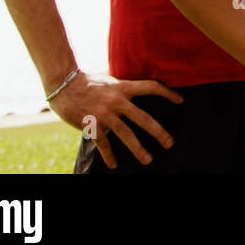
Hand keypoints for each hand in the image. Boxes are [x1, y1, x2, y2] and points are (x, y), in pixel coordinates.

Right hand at [48, 71, 182, 169]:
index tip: (181, 100)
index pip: (152, 87)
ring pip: (125, 133)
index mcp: (124, 87)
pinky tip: (114, 164)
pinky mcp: (90, 123)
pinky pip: (103, 143)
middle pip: (143, 117)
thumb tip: (136, 90)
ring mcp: (104, 113)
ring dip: (137, 148)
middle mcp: (117, 100)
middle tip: (169, 143)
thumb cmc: (88, 81)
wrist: (64, 83)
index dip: (168, 92)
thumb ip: (123, 87)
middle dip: (158, 131)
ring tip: (148, 160)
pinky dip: (109, 155)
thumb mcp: (110, 80)